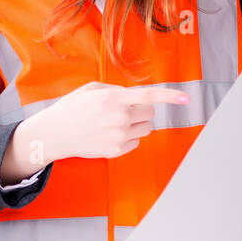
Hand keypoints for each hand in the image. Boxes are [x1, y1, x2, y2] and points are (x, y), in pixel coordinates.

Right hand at [0, 81, 190, 181]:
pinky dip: (128, 137)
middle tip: (122, 111)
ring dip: (136, 124)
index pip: (149, 96)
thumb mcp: (91, 89)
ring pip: (146, 128)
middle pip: (150, 113)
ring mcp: (119, 136)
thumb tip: (135, 97)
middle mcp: (119, 117)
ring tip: (113, 123)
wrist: (55, 133)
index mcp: (114, 98)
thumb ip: (116, 90)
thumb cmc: (72, 108)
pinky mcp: (117, 150)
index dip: (170, 97)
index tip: (186, 98)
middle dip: (141, 110)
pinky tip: (109, 134)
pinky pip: (136, 141)